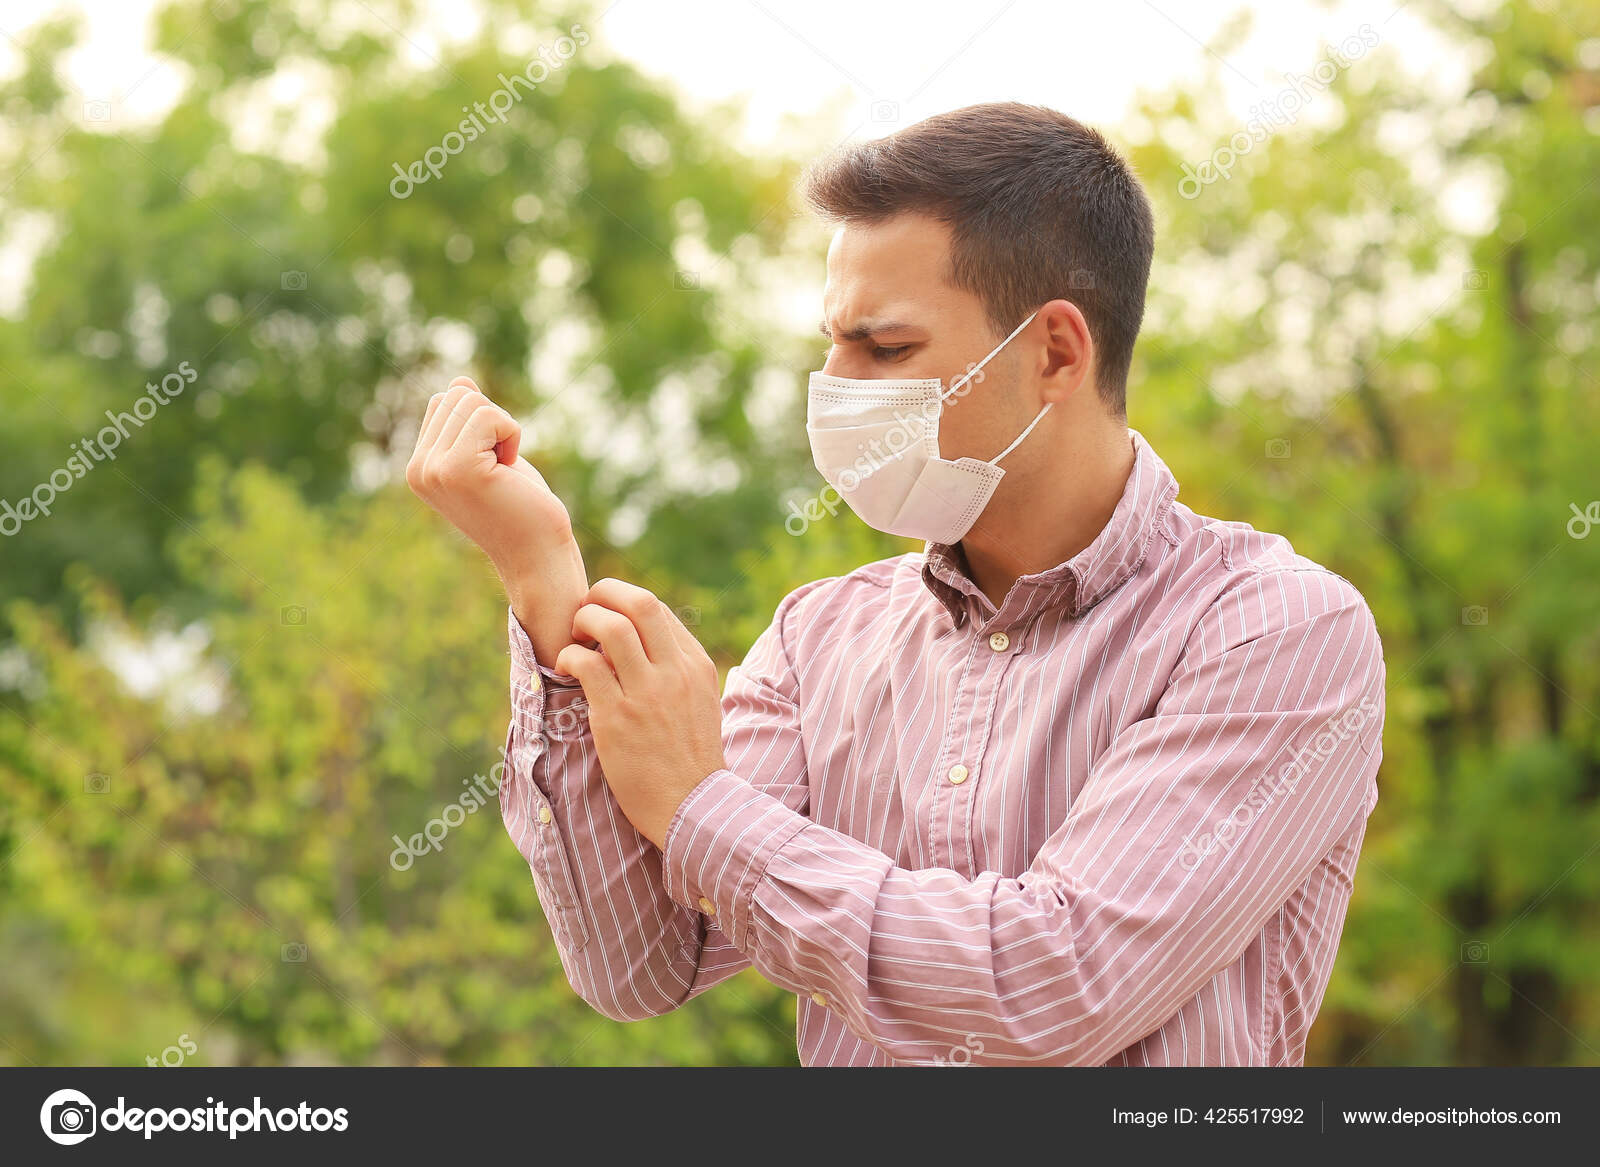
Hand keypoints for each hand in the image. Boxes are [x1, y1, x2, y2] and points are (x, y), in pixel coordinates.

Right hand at [407, 377, 587, 663]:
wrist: (537, 554)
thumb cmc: (521, 507)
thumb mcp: (492, 455)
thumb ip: (469, 422)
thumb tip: (459, 381)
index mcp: (418, 466)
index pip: (444, 401)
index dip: (482, 422)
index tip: (492, 464)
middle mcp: (418, 469)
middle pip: (456, 396)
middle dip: (493, 423)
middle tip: (502, 470)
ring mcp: (434, 470)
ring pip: (473, 402)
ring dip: (505, 431)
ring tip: (505, 473)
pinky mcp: (459, 469)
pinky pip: (491, 416)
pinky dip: (512, 436)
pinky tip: (510, 473)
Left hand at [555, 579, 726, 848]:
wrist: (693, 808)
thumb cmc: (690, 761)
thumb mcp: (700, 704)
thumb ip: (679, 673)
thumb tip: (650, 648)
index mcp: (695, 666)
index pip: (657, 610)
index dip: (624, 603)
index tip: (606, 615)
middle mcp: (675, 672)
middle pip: (640, 603)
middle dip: (605, 593)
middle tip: (586, 609)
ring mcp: (647, 694)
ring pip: (612, 627)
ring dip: (586, 621)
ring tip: (575, 636)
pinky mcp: (618, 718)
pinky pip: (587, 666)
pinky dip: (570, 657)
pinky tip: (567, 667)